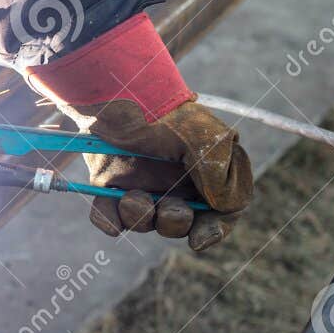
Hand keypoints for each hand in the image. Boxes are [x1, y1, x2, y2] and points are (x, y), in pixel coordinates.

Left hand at [26, 13, 251, 249]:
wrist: (123, 95)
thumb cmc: (172, 116)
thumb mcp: (212, 143)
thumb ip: (223, 179)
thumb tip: (219, 208)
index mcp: (207, 174)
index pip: (220, 214)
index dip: (213, 231)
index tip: (200, 237)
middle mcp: (176, 183)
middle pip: (181, 226)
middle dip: (175, 224)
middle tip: (166, 209)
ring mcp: (143, 185)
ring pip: (146, 224)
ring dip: (142, 218)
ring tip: (134, 197)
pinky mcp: (111, 186)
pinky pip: (110, 219)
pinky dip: (111, 221)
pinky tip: (115, 206)